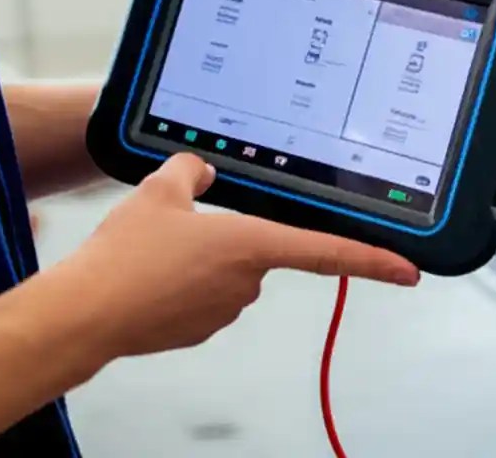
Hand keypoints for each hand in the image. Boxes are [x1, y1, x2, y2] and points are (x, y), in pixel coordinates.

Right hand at [53, 153, 419, 359]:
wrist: (87, 313)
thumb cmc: (126, 258)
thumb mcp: (160, 192)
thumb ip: (190, 171)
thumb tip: (200, 166)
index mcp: (253, 244)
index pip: (328, 250)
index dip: (374, 260)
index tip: (408, 270)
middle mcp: (248, 281)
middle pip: (257, 249)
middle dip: (226, 236)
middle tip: (179, 229)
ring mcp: (224, 309)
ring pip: (226, 271)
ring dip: (200, 258)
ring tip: (156, 250)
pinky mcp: (197, 328)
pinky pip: (201, 294)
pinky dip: (181, 281)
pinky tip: (150, 272)